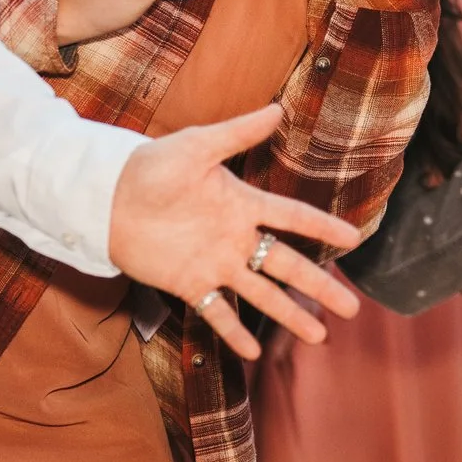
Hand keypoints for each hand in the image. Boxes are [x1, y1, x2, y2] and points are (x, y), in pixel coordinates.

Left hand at [108, 103, 361, 359]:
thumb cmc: (151, 166)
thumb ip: (238, 134)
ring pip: (262, 295)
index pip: (293, 218)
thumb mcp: (197, 145)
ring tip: (318, 336)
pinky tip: (254, 353)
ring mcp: (215, 264)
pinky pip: (216, 312)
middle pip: (288, 266)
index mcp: (243, 203)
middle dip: (320, 286)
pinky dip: (234, 332)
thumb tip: (278, 109)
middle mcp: (236, 238)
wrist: (107, 198)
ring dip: (290, 314)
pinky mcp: (189, 283)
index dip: (324, 228)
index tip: (354, 238)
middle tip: (351, 308)